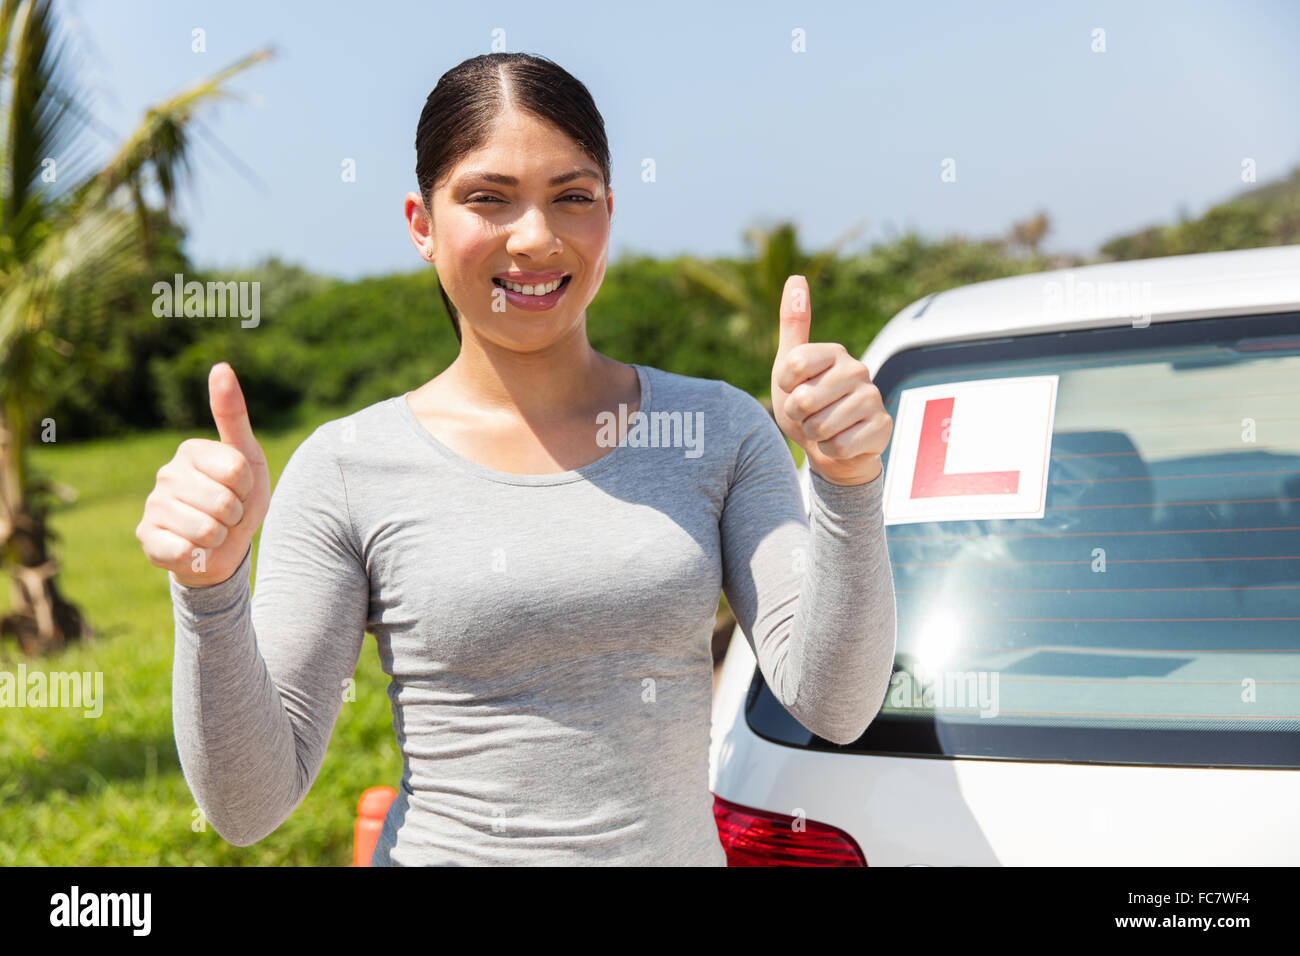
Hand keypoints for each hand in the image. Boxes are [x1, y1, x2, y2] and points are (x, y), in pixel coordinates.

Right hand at [136, 362, 270, 587]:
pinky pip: (185, 550)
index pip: (238, 471)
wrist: (223, 547)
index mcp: (191, 450)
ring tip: (214, 531)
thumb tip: (221, 366)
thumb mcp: (248, 456)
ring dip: (220, 537)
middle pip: (224, 502)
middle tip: (227, 514)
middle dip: (235, 515)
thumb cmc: (238, 498)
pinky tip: (193, 548)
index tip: (240, 489)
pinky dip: (199, 555)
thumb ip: (233, 414)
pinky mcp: (146, 538)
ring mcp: (153, 506)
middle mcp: (166, 474)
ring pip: (207, 529)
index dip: (247, 488)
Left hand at [771, 275, 892, 485]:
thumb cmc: (807, 405)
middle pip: (804, 399)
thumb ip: (792, 324)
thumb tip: (796, 276)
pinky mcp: (881, 427)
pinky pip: (838, 445)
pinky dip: (831, 450)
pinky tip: (840, 442)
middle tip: (808, 415)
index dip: (785, 387)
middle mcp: (857, 369)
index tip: (793, 389)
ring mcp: (872, 398)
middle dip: (797, 416)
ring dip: (813, 434)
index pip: (792, 365)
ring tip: (823, 428)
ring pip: (820, 426)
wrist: (831, 448)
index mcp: (834, 352)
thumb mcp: (789, 367)